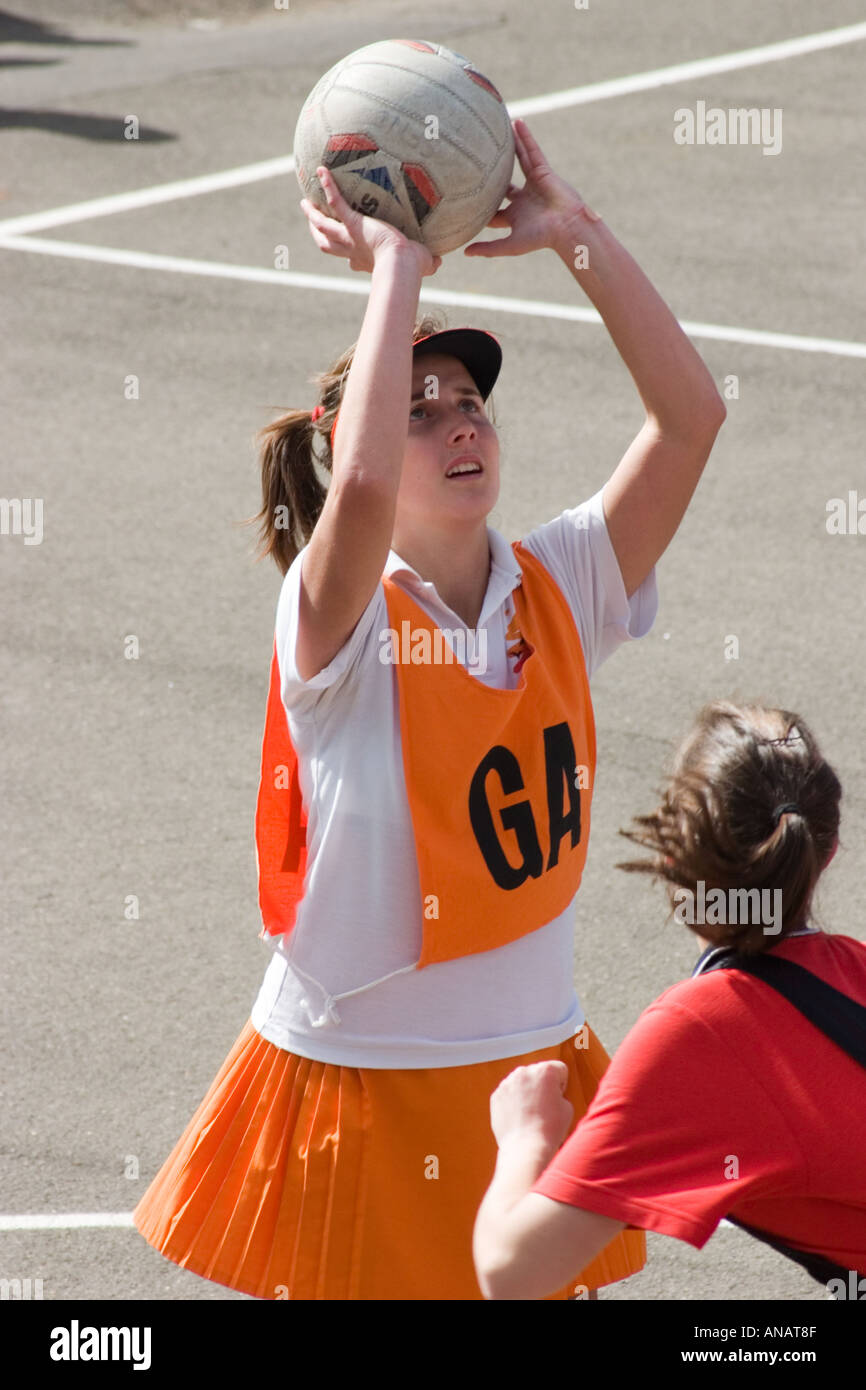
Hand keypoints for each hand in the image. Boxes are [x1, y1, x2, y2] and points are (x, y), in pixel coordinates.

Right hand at [301, 165, 441, 276]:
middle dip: (318, 234)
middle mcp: (353, 251)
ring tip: (304, 202)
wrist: (400, 265)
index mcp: (366, 261)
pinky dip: (328, 186)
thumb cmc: (411, 269)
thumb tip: (439, 262)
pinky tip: (322, 170)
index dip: (350, 259)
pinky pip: (336, 201)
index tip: (351, 259)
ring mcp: (349, 236)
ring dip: (312, 214)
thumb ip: (429, 262)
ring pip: (323, 226)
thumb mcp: (422, 265)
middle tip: (312, 223)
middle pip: (327, 244)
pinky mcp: (352, 222)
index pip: (353, 261)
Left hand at [464, 118, 591, 258]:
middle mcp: (523, 197)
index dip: (481, 201)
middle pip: (504, 180)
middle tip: (477, 156)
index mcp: (515, 214)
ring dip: (510, 146)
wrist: (566, 228)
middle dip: (493, 170)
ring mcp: (533, 183)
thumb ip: (488, 249)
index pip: (495, 206)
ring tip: (497, 130)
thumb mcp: (509, 245)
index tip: (464, 190)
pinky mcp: (543, 171)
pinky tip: (518, 123)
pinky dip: (526, 137)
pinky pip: (532, 150)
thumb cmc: (540, 238)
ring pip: (518, 161)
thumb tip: (464, 253)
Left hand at [490, 1061, 573, 1150]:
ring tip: (532, 1114)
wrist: (526, 1147)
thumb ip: (559, 1092)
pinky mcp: (496, 1095)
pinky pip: (509, 1093)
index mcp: (545, 1071)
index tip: (557, 1098)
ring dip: (527, 1092)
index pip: (559, 1069)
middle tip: (545, 1107)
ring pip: (522, 1082)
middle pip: (538, 1072)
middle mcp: (524, 1071)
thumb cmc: (549, 1129)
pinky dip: (514, 1102)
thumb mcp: (567, 1107)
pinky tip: (520, 1117)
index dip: (562, 1085)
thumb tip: (550, 1093)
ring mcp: (507, 1083)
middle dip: (542, 1086)